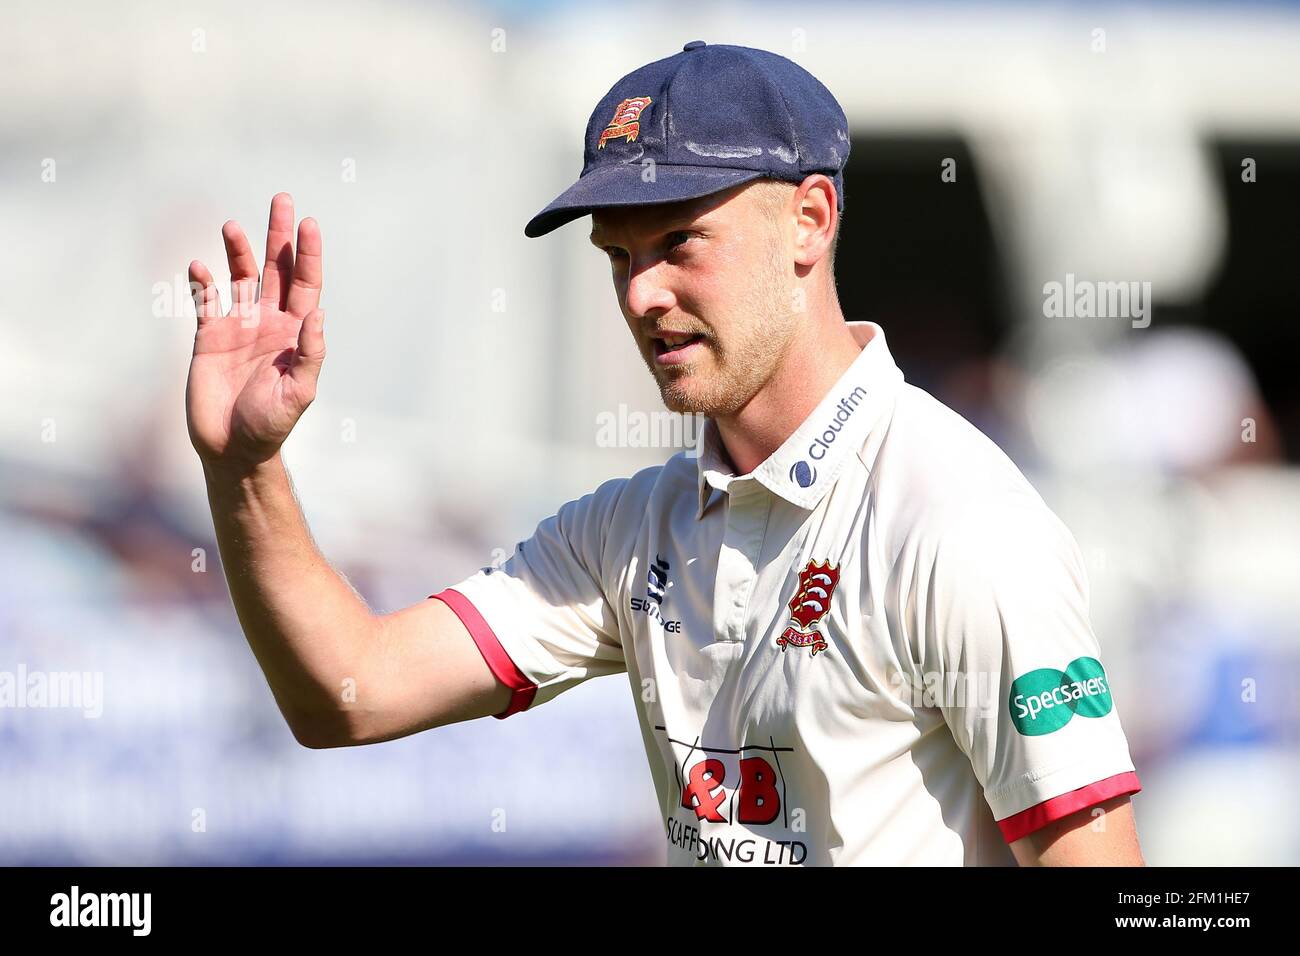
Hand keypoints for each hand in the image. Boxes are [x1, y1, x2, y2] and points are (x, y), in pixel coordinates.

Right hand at [185, 192, 324, 468]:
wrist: (232, 447)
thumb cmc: (271, 424)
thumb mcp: (300, 391)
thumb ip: (310, 353)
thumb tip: (317, 314)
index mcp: (295, 332)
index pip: (305, 283)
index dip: (308, 254)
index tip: (309, 223)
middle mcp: (268, 322)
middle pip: (276, 269)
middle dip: (279, 236)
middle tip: (282, 199)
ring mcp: (238, 326)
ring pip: (240, 278)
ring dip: (238, 251)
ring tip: (232, 226)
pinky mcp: (209, 336)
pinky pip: (205, 301)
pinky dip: (202, 282)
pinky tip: (200, 265)